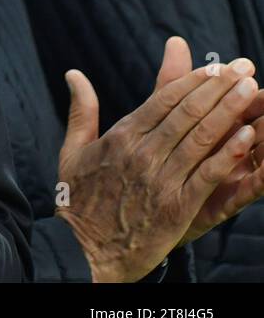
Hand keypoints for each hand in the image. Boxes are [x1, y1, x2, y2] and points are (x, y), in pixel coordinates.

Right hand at [55, 36, 259, 282]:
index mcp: (120, 138)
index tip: (217, 66)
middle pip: (187, 113)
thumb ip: (81, 111)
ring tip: (251, 90)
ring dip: (229, 111)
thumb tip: (74, 73)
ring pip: (201, 138)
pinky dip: (227, 154)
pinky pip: (207, 174)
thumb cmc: (78, 200)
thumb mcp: (71, 150)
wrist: (82, 251)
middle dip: (219, 88)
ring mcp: (160, 180)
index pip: (163, 101)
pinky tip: (246, 135)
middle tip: (244, 67)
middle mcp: (142, 154)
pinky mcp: (177, 207)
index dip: (193, 81)